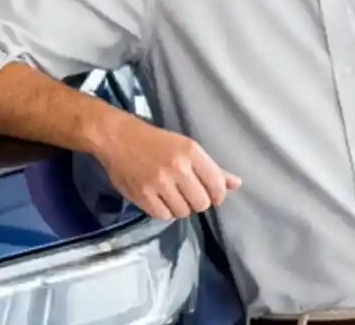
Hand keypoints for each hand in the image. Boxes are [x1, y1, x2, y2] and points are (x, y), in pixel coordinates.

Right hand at [94, 115, 242, 219]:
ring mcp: (159, 183)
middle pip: (201, 203)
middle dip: (197, 201)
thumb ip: (213, 168)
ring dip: (180, 206)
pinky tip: (159, 198)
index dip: (216, 195)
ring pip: (183, 212)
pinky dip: (164, 211)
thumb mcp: (186, 148)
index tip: (209, 193)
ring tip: (171, 194)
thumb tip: (237, 184)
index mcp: (191, 152)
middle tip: (187, 192)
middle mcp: (177, 168)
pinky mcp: (142, 196)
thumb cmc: (155, 141)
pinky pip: (164, 216)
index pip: (216, 186)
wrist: (117, 138)